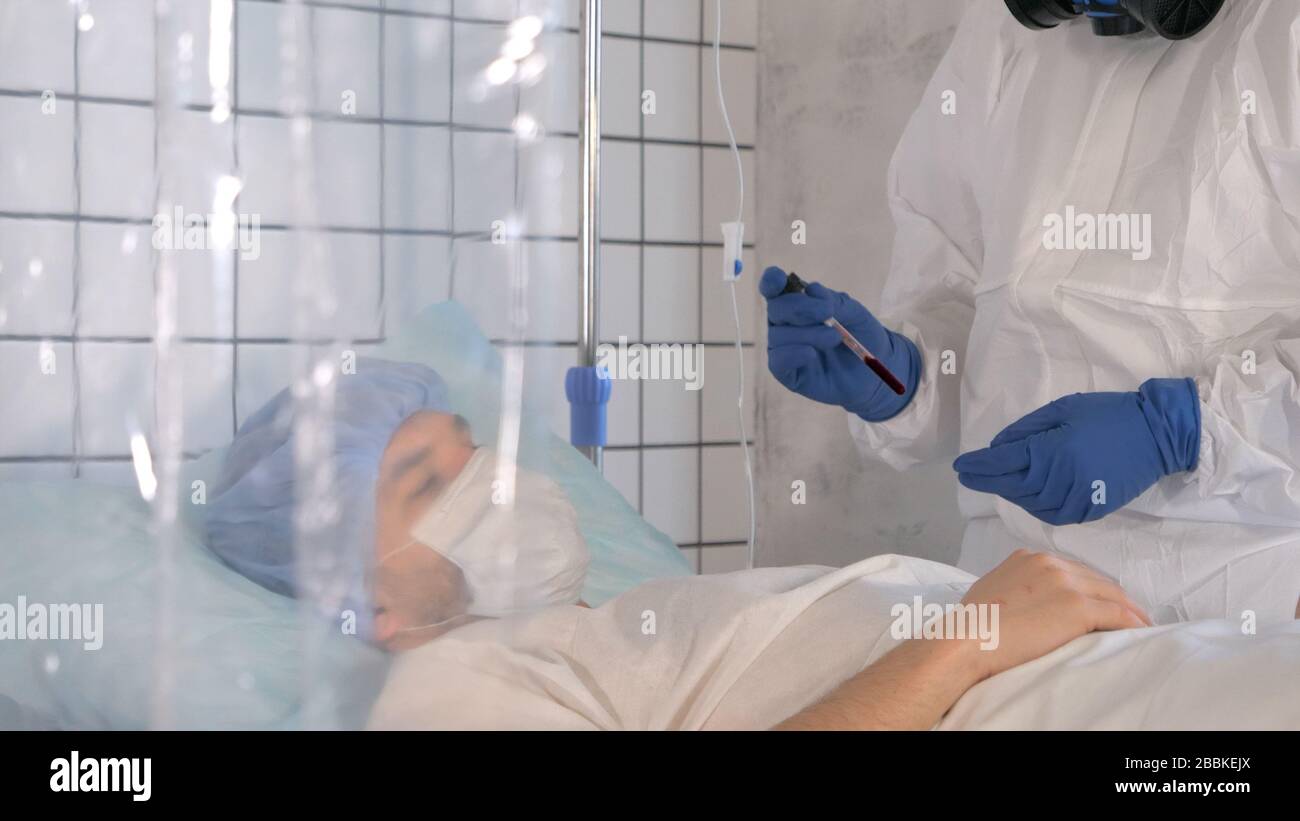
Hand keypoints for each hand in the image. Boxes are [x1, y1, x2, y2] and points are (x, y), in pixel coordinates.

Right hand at [759, 266, 919, 421]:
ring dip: (808, 334)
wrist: (875, 372)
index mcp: (797, 303)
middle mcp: (785, 324)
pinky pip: (778, 361)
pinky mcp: (787, 373)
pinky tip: (812, 354)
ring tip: (834, 338)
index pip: (774, 288)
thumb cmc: (863, 337)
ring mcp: (785, 349)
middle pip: (775, 308)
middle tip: (828, 313)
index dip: (771, 281)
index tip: (778, 280)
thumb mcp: (855, 313)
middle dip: (801, 308)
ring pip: (778, 335)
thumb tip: (810, 290)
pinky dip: (794, 354)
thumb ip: (834, 301)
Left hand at [953, 378, 1199, 524]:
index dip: (979, 466)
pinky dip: (1035, 506)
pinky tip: (1026, 496)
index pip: (1003, 463)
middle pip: (1013, 486)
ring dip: (1010, 494)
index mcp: (1052, 450)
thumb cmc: (1106, 414)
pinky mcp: (1092, 510)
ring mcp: (1078, 498)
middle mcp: (1061, 478)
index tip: (960, 467)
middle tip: (970, 475)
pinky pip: (1054, 514)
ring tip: (997, 483)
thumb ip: (1026, 430)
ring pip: (1031, 503)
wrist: (1157, 434)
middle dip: (989, 480)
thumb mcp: (1062, 409)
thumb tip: (997, 449)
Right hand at [960, 549, 1151, 681]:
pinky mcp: (1077, 607)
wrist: (967, 638)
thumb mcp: (993, 589)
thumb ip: (1017, 587)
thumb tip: (1027, 603)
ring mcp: (1065, 583)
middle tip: (1129, 616)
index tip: (1100, 603)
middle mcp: (1049, 563)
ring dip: (1130, 611)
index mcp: (1030, 558)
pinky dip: (1132, 624)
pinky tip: (1140, 633)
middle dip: (1114, 597)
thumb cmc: (972, 624)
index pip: (1073, 571)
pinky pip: (1117, 615)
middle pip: (1096, 580)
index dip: (1090, 588)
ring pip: (1112, 595)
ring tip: (1141, 625)